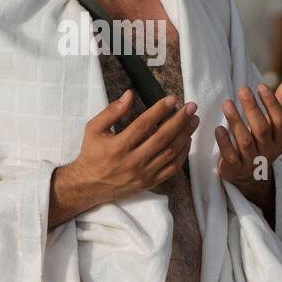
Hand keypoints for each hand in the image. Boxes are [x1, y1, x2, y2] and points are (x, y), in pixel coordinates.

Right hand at [48, 91, 199, 225]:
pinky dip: (182, 154)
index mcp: (118, 146)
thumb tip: (129, 94)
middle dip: (180, 120)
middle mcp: (133, 161)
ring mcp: (143, 174)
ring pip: (170, 152)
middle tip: (191, 106)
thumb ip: (111, 111)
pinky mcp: (149, 183)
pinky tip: (187, 141)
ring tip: (193, 120)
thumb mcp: (93, 129)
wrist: (89, 186)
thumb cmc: (92, 154)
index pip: (144, 124)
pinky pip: (172, 169)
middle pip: (162, 137)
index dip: (160, 110)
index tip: (173, 99)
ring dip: (185, 135)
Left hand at [216, 81, 281, 191]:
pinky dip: (224, 142)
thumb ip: (280, 105)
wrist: (251, 176)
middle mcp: (269, 152)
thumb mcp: (272, 127)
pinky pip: (229, 156)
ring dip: (235, 121)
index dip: (272, 103)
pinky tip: (218, 128)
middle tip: (243, 89)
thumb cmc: (261, 142)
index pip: (280, 120)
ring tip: (227, 103)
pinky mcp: (235, 169)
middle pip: (261, 129)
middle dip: (252, 108)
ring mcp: (252, 162)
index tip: (261, 86)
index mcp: (281, 140)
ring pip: (244, 141)